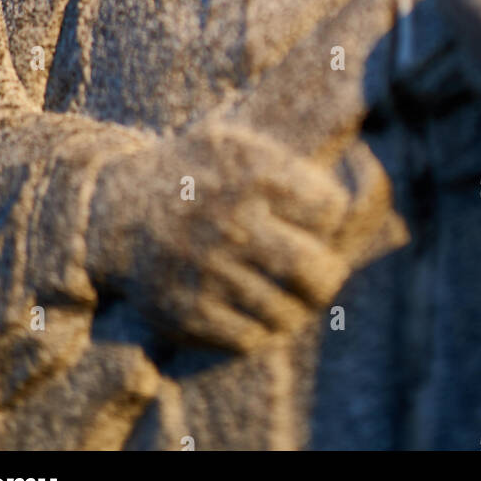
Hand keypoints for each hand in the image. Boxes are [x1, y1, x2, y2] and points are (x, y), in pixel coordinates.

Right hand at [85, 121, 389, 352]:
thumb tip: (369, 172)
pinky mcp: (187, 313)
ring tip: (291, 293)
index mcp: (249, 173)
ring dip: (297, 306)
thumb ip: (289, 160)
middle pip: (317, 270)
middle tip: (321, 271)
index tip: (315, 219)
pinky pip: (250, 338)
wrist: (111, 213)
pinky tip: (260, 310)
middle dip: (327, 274)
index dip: (329, 216)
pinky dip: (264, 329)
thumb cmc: (191, 174)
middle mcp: (230, 223)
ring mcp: (207, 272)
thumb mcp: (234, 143)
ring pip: (288, 310)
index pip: (330, 209)